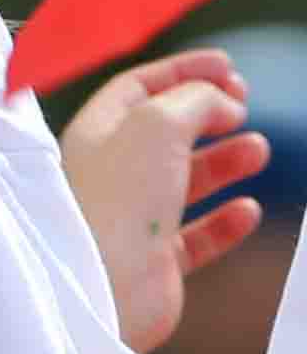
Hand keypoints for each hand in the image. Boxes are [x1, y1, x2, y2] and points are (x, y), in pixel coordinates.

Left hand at [62, 50, 266, 353]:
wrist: (102, 288)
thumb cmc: (117, 199)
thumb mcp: (157, 124)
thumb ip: (194, 100)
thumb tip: (222, 101)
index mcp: (94, 134)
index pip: (137, 89)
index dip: (182, 72)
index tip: (228, 66)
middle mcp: (107, 175)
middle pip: (163, 134)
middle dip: (207, 115)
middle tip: (244, 106)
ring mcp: (130, 220)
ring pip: (184, 183)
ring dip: (224, 162)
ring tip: (258, 150)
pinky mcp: (152, 264)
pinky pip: (194, 236)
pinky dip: (224, 221)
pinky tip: (247, 209)